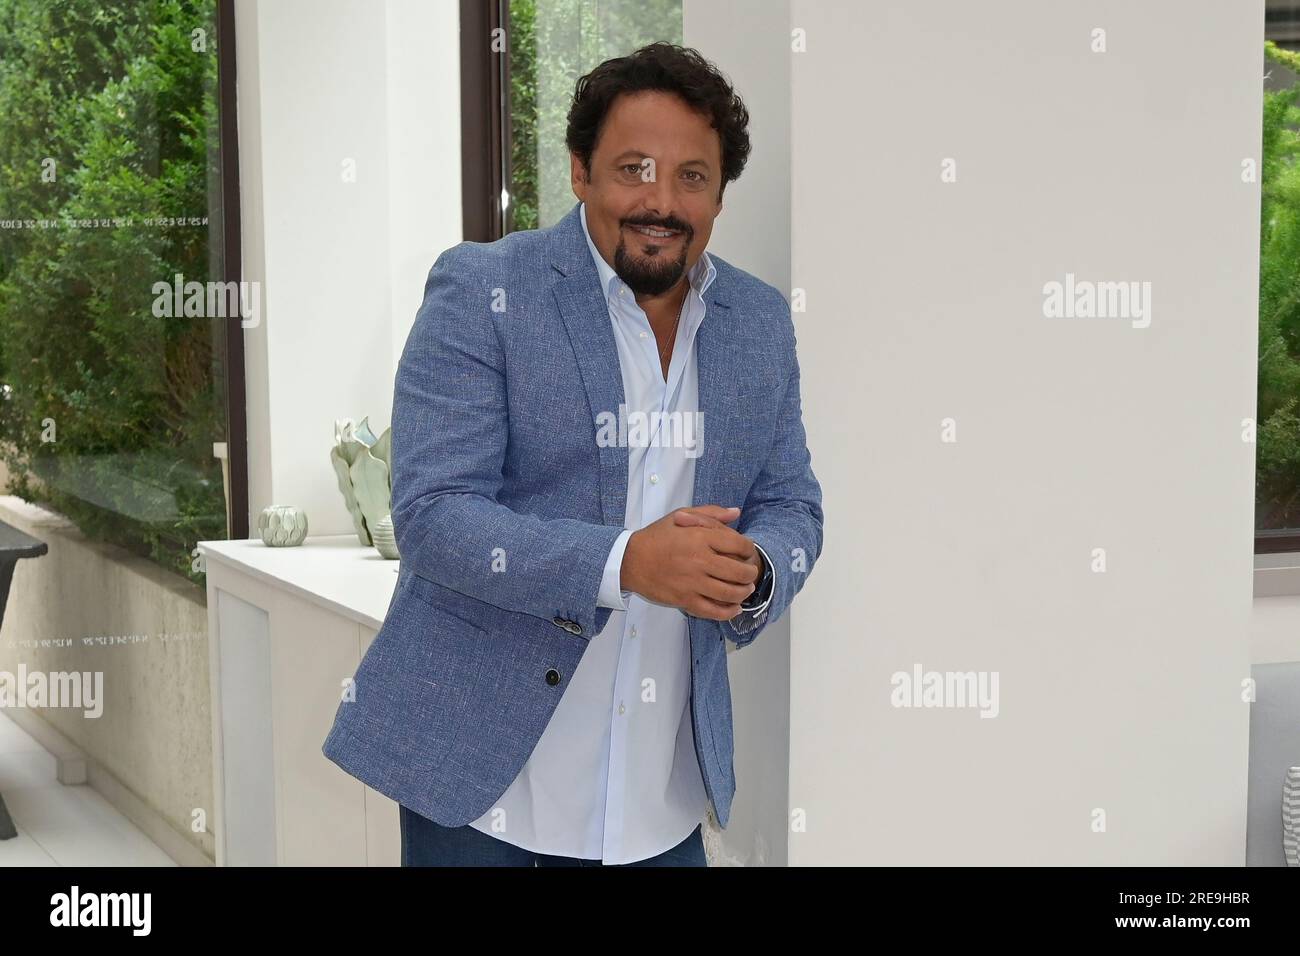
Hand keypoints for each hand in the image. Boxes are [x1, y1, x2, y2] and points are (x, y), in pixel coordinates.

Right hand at [621, 506, 759, 620]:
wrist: (630, 559)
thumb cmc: (657, 536)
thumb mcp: (682, 515)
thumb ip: (711, 513)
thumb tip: (736, 512)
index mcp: (701, 537)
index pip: (739, 545)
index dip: (749, 549)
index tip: (747, 552)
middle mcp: (699, 560)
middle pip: (739, 572)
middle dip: (750, 574)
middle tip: (750, 573)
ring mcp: (692, 582)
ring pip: (730, 594)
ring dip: (743, 593)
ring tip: (745, 590)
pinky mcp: (684, 600)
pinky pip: (713, 611)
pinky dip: (728, 612)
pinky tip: (734, 608)